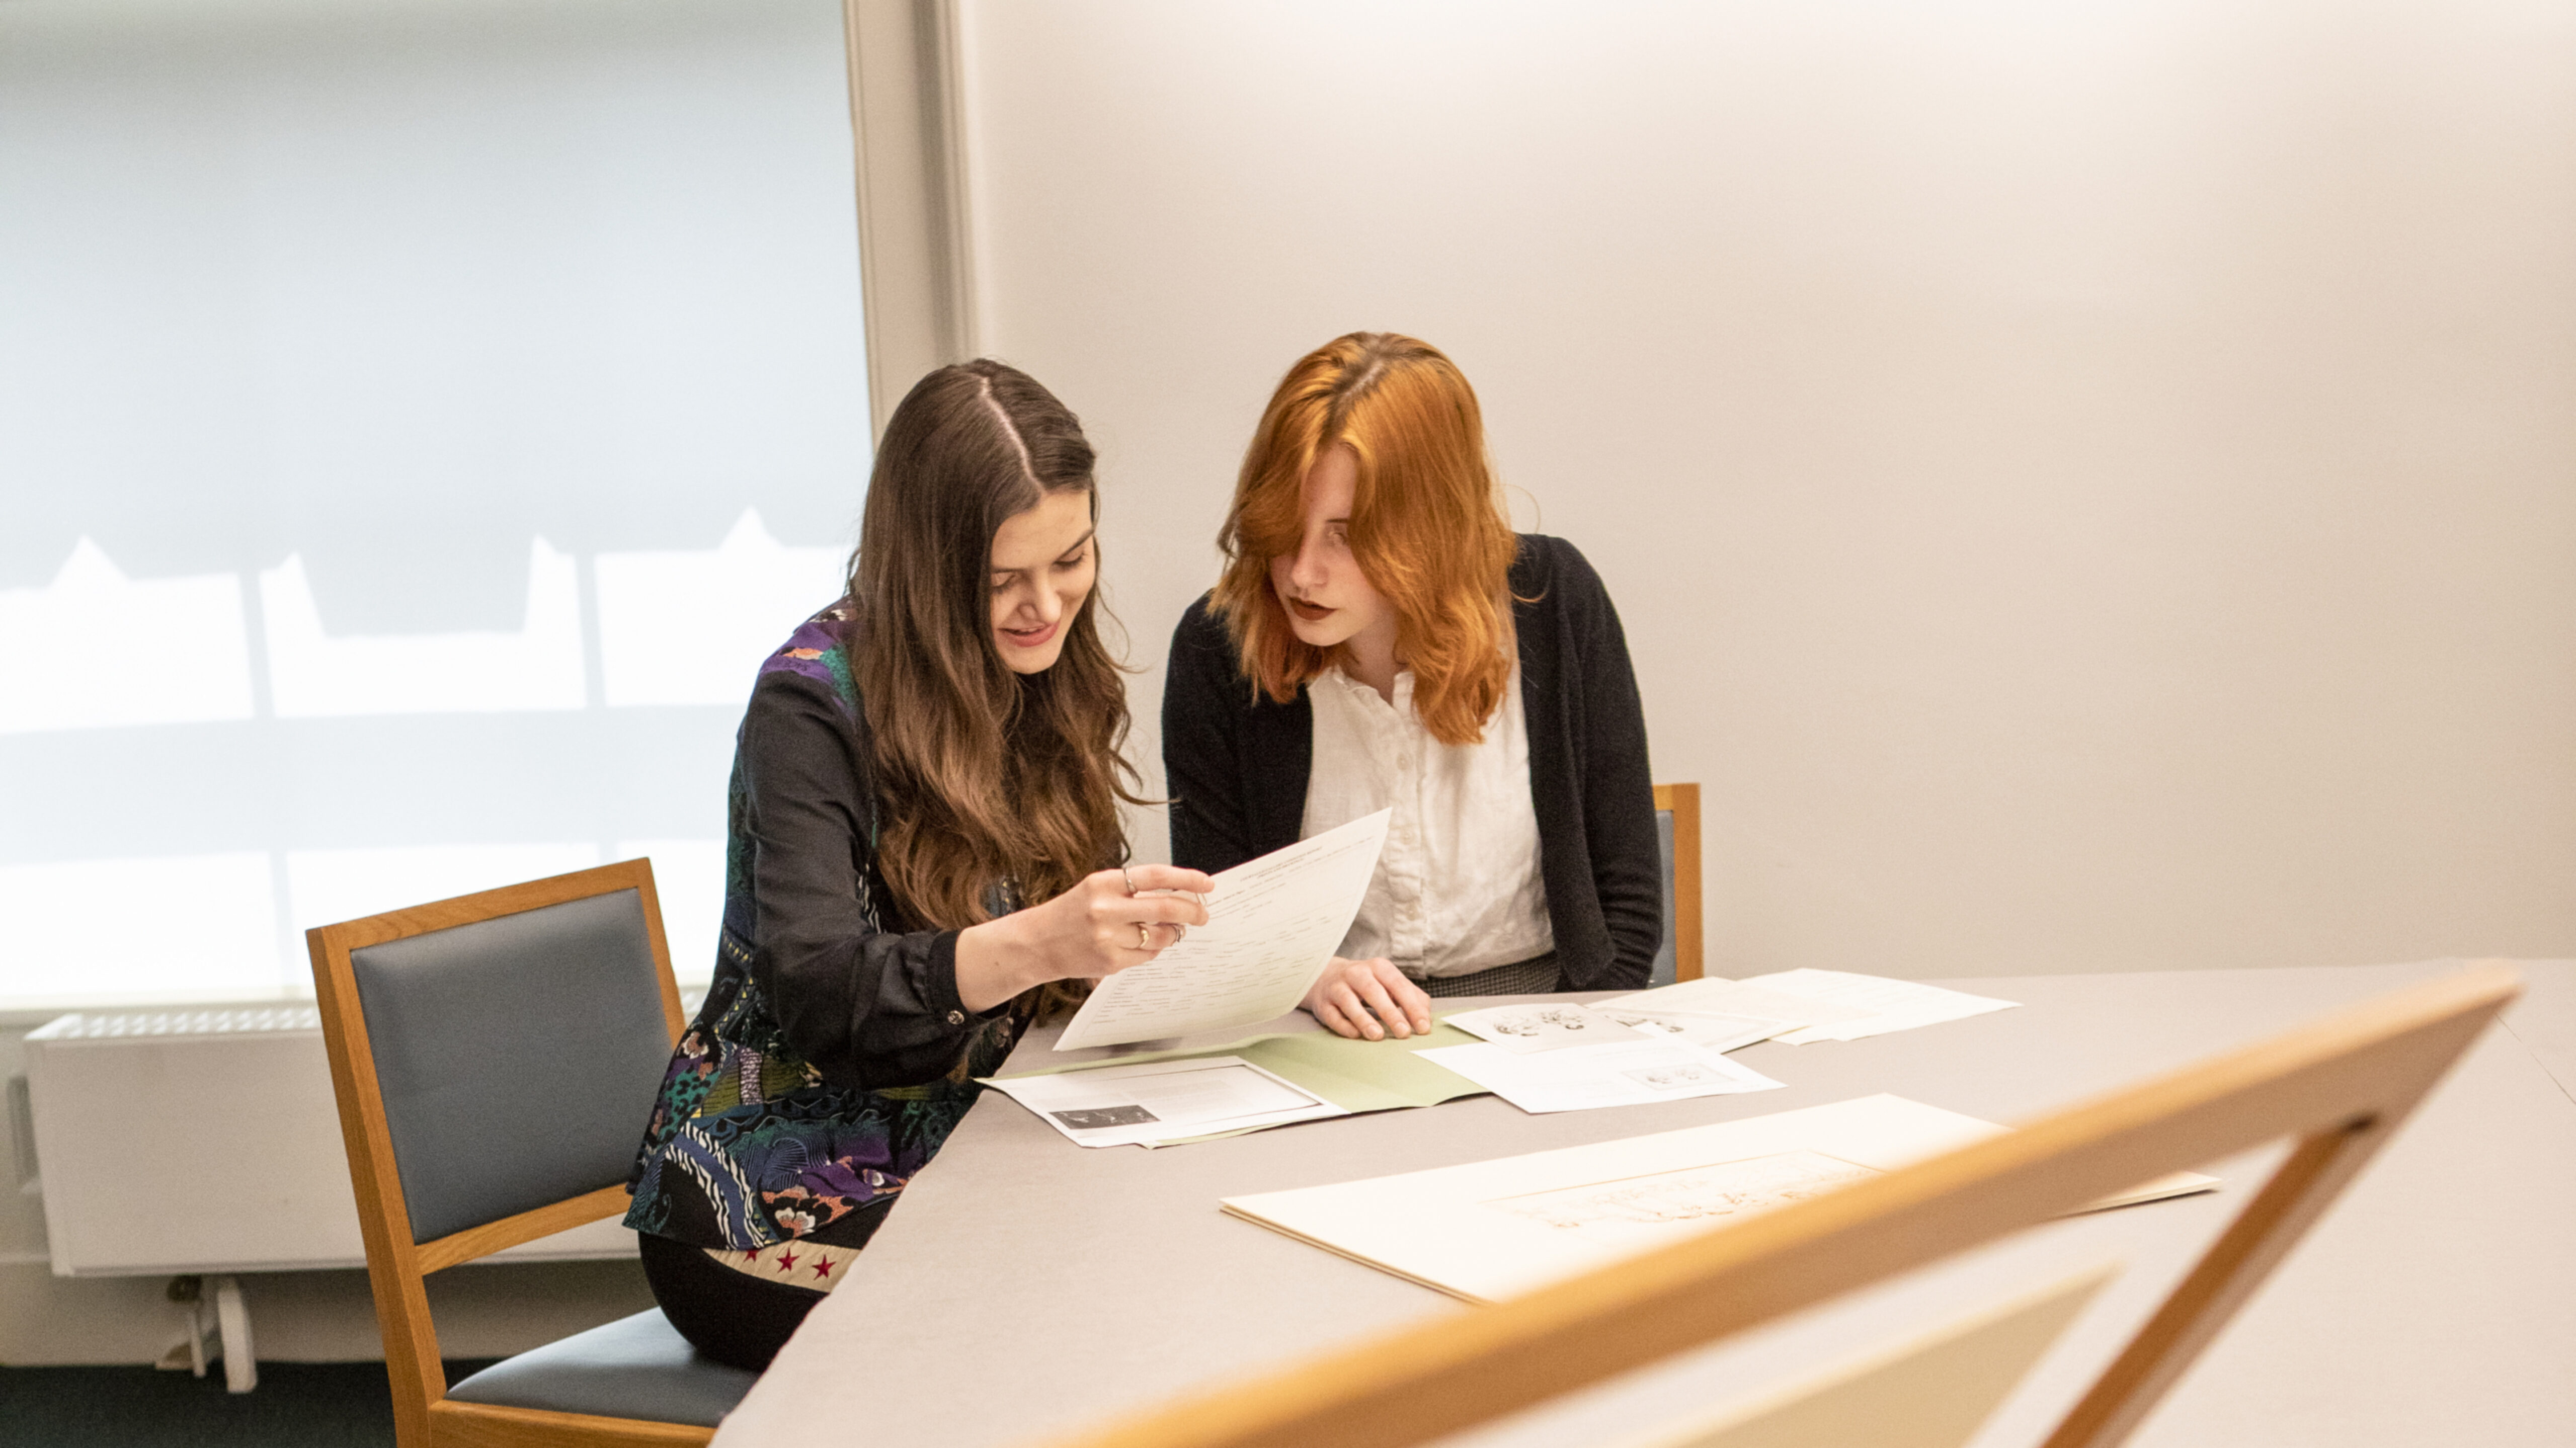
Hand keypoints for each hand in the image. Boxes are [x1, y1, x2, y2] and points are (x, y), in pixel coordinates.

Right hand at [954, 865, 1212, 1011]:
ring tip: (1170, 930)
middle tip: (1203, 914)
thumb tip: (1178, 894)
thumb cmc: (1071, 912)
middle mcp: (1106, 909)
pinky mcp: (1110, 962)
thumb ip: (1132, 889)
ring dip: (1172, 934)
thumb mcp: (1097, 888)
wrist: (1038, 943)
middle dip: (1192, 912)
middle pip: (1165, 908)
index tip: (1207, 883)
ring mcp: (1108, 938)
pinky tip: (1141, 944)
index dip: (1186, 878)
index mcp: (1104, 883)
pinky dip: (1152, 950)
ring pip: (1159, 936)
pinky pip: (1147, 956)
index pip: (1155, 876)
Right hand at [1302, 957, 1431, 1040]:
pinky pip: (1333, 1015)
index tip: (1423, 1027)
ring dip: (1364, 1020)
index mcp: (1379, 967)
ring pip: (1349, 1002)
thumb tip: (1425, 1017)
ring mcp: (1337, 987)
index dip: (1412, 1007)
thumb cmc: (1366, 983)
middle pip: (1374, 992)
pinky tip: (1356, 1035)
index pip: (1398, 985)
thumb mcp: (1389, 983)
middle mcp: (1357, 973)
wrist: (1326, 976)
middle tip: (1404, 1032)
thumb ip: (1411, 997)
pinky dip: (1344, 1026)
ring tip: (1377, 1036)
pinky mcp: (1323, 1003)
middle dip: (1390, 1013)